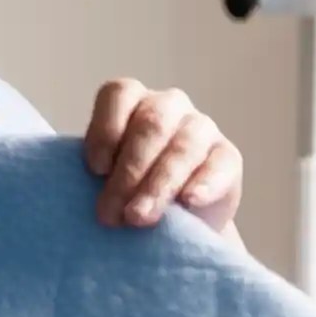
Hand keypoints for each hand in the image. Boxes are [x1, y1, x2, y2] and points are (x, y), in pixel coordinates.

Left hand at [82, 79, 242, 236]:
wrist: (173, 221)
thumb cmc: (125, 191)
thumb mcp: (104, 178)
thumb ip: (97, 176)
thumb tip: (87, 199)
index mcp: (131, 101)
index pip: (119, 94)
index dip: (105, 130)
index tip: (95, 170)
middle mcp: (168, 106)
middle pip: (150, 125)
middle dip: (128, 172)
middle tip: (110, 214)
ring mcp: (201, 128)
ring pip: (182, 147)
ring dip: (158, 186)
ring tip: (138, 218)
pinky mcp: (228, 157)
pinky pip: (219, 165)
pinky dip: (204, 184)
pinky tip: (190, 202)